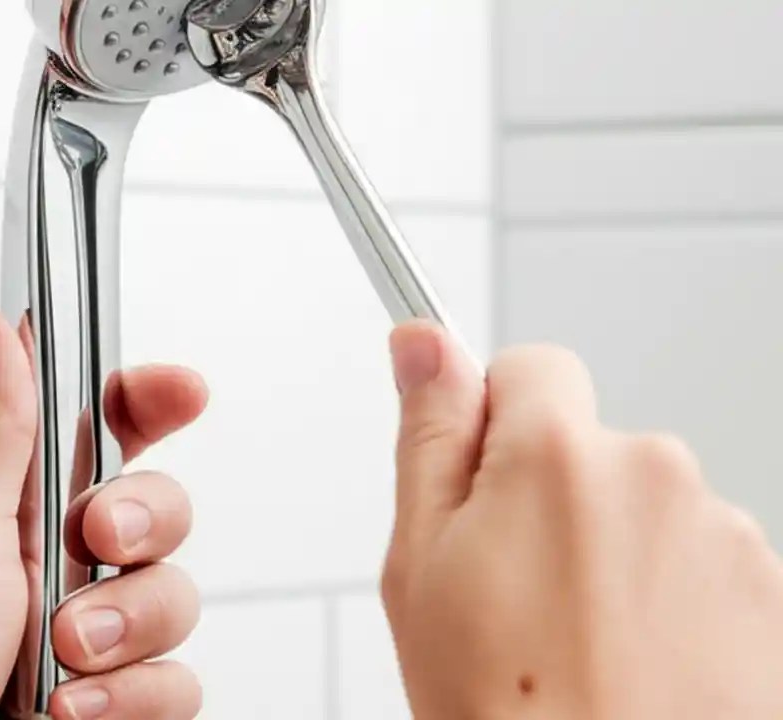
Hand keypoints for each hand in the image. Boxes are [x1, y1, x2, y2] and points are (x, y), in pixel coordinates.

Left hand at [0, 303, 206, 719]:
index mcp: (6, 512)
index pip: (94, 431)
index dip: (146, 401)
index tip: (181, 392)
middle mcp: (52, 568)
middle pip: (158, 508)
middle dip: (142, 523)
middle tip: (96, 540)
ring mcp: (84, 640)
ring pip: (177, 599)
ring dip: (128, 628)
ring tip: (61, 661)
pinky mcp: (108, 705)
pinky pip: (178, 685)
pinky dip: (134, 701)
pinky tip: (73, 713)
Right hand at [381, 321, 782, 718]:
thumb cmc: (500, 714)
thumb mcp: (420, 567)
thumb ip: (427, 437)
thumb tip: (422, 341)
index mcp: (559, 457)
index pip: (531, 367)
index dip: (492, 425)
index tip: (481, 487)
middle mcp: (658, 475)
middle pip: (591, 445)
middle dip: (551, 495)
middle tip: (514, 593)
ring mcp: (727, 537)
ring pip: (647, 508)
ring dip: (615, 553)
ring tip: (578, 644)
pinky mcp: (772, 594)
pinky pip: (701, 564)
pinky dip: (672, 600)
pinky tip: (635, 663)